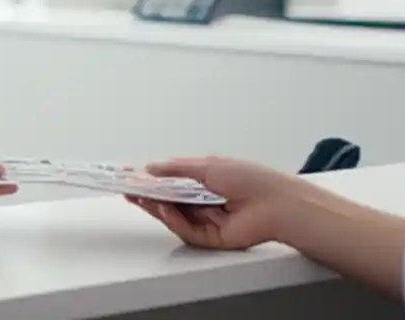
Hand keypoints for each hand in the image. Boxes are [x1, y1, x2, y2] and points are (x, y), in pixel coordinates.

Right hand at [128, 156, 307, 250]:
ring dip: (157, 208)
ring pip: (175, 217)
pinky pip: (186, 231)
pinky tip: (165, 209)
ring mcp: (208, 221)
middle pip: (170, 202)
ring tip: (141, 198)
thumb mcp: (208, 165)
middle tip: (129, 190)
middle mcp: (206, 202)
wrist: (275, 203)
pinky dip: (173, 220)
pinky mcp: (212, 239)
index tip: (133, 177)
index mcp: (208, 182)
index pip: (174, 183)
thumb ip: (176, 168)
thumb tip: (151, 167)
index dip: (153, 180)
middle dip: (149, 196)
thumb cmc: (250, 179)